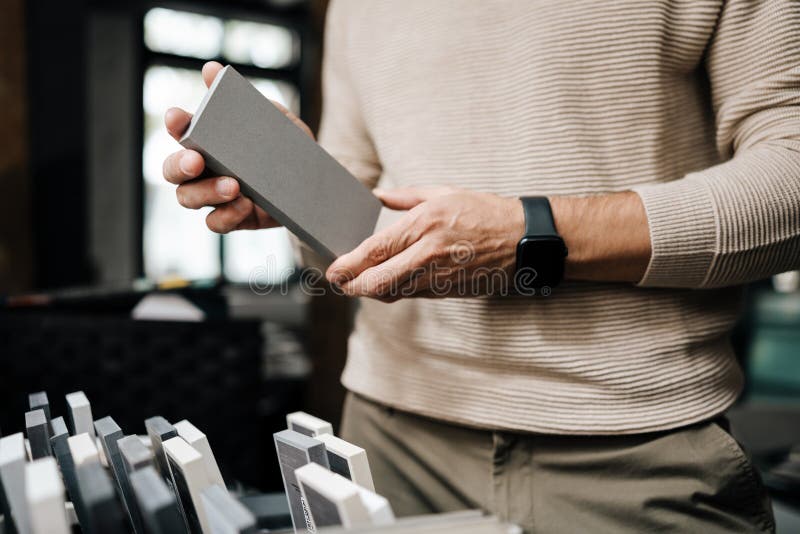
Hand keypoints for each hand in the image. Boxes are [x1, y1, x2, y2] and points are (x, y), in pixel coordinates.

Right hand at [162, 61, 314, 232]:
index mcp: (209, 140)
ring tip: (234, 186)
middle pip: (172, 170)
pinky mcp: (233, 218)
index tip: (177, 117)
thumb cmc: (288, 147)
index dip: (174, 124)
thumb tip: (211, 70)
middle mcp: (204, 169)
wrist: (317, 184)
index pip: (181, 131)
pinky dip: (225, 216)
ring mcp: (215, 196)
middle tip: (197, 160)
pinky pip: (215, 223)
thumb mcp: (276, 120)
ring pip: (188, 198)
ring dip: (206, 192)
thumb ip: (246, 98)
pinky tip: (244, 205)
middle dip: (179, 164)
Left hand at [325, 186, 524, 300]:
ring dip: (371, 291)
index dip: (350, 265)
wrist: (524, 240)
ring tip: (356, 283)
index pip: (376, 251)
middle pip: (379, 281)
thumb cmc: (485, 212)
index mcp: (425, 224)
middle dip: (353, 286)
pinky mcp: (448, 291)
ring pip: (393, 293)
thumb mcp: (445, 193)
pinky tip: (384, 284)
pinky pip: (412, 295)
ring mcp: (439, 276)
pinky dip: (394, 292)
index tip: (333, 269)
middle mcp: (429, 253)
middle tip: (339, 282)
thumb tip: (378, 196)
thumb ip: (407, 196)